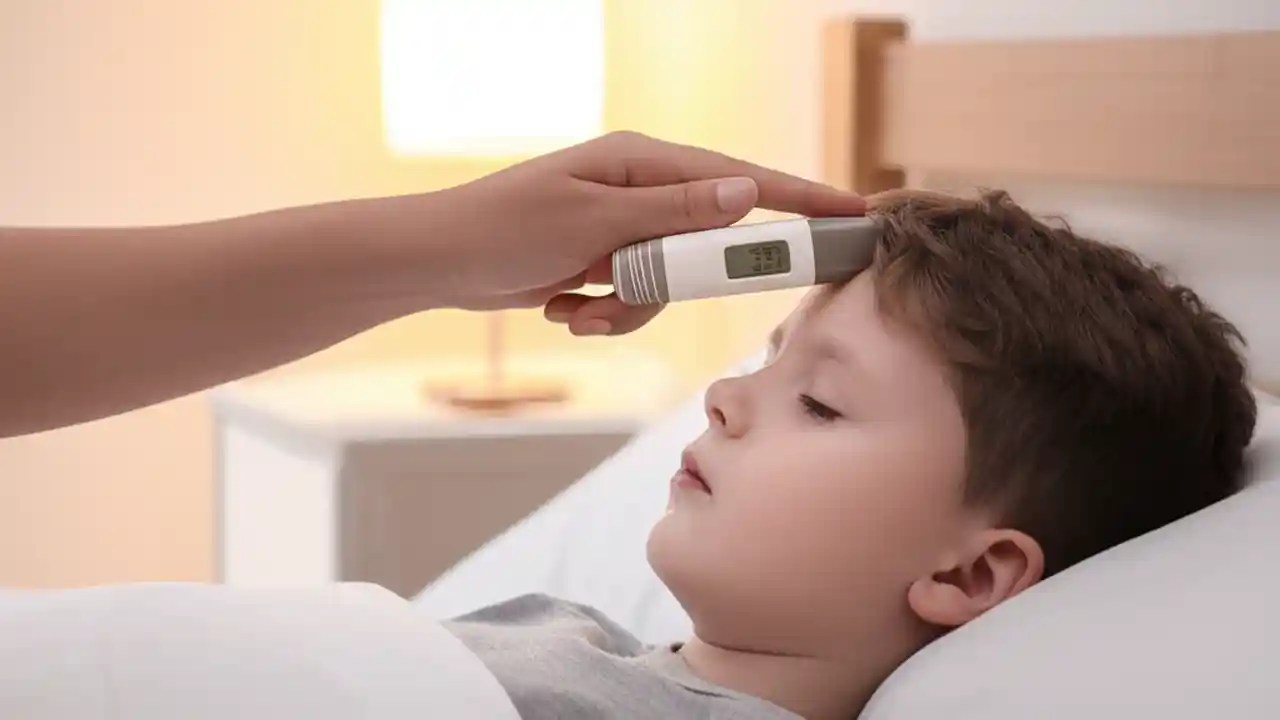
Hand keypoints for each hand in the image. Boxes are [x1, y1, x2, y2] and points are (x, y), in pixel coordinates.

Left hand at [395, 132, 864, 333]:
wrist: (440, 261)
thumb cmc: (505, 229)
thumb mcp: (593, 223)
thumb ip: (674, 214)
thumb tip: (748, 193)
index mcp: (641, 164)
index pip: (739, 181)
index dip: (798, 198)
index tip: (848, 212)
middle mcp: (637, 191)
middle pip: (701, 244)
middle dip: (666, 282)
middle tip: (619, 286)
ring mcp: (620, 227)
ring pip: (666, 283)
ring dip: (623, 307)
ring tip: (573, 304)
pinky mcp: (602, 260)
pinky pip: (633, 298)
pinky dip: (602, 312)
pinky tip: (561, 304)